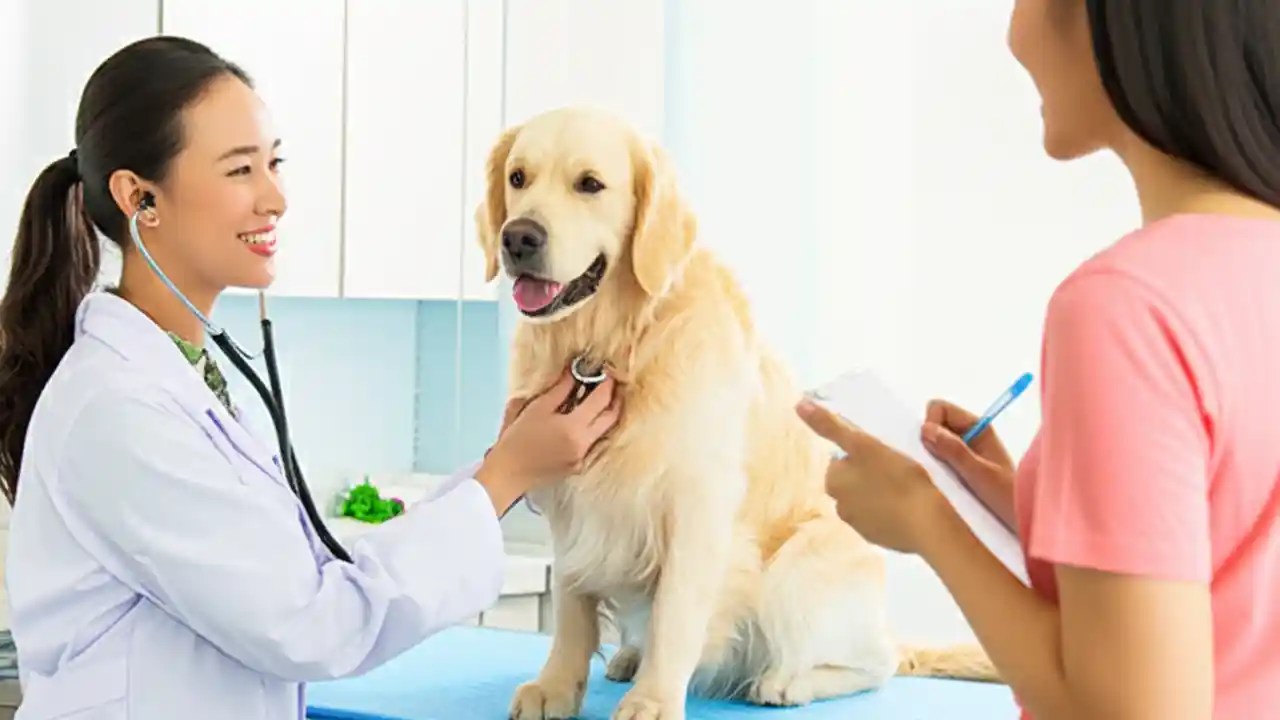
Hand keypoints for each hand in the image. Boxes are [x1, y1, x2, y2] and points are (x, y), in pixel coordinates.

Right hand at [477, 369, 621, 514]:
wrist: (508, 473)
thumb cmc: (516, 439)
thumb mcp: (537, 408)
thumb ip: (560, 390)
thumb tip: (574, 374)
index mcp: (574, 428)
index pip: (601, 400)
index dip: (607, 383)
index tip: (607, 372)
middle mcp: (584, 444)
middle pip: (612, 417)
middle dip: (615, 398)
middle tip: (610, 384)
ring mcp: (583, 457)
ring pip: (604, 431)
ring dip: (605, 414)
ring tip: (598, 399)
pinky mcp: (579, 466)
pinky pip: (593, 442)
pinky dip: (593, 428)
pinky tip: (583, 421)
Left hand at [795, 399, 947, 554]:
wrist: (927, 524)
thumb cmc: (896, 478)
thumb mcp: (863, 443)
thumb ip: (830, 425)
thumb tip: (799, 405)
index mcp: (833, 482)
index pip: (842, 459)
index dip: (863, 452)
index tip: (883, 451)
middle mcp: (839, 506)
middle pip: (853, 480)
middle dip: (870, 472)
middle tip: (896, 466)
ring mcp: (859, 525)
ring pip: (867, 499)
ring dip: (880, 491)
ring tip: (905, 485)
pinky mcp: (879, 538)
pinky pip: (882, 517)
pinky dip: (891, 510)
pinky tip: (909, 504)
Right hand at [920, 400, 1015, 529]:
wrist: (1023, 521)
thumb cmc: (1007, 496)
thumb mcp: (979, 473)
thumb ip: (954, 450)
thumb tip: (926, 429)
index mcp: (978, 427)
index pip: (940, 408)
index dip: (931, 424)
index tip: (933, 449)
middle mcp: (970, 433)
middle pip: (936, 422)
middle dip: (929, 438)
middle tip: (938, 463)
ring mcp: (965, 450)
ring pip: (935, 440)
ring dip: (931, 454)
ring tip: (940, 475)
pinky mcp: (960, 466)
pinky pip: (939, 456)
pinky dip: (935, 465)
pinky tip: (941, 481)